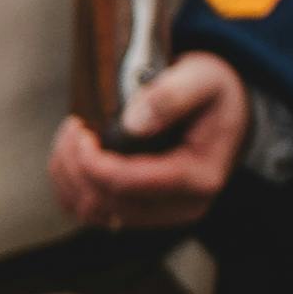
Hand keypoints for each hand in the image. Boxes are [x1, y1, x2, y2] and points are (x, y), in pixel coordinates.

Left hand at [47, 43, 248, 235]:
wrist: (222, 110)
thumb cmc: (213, 93)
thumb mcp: (203, 79)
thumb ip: (171, 96)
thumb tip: (133, 124)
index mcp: (198, 178)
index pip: (129, 185)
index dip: (92, 161)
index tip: (80, 129)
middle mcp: (180, 206)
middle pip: (105, 203)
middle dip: (77, 165)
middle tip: (74, 126)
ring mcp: (159, 214)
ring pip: (92, 212)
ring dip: (70, 176)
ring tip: (73, 137)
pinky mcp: (140, 212)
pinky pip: (90, 211)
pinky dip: (72, 186)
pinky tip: (74, 155)